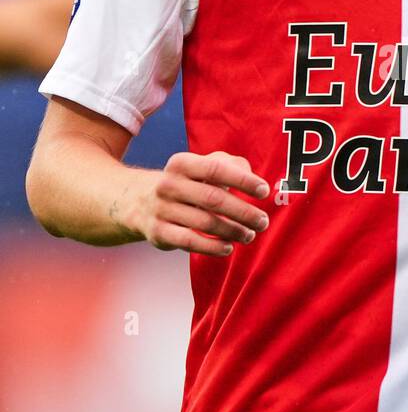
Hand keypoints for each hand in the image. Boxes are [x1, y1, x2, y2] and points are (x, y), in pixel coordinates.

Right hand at [128, 151, 270, 256]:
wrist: (138, 201)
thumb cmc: (186, 183)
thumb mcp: (202, 167)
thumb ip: (229, 164)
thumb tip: (250, 173)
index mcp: (181, 163)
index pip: (216, 169)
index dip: (243, 181)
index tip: (264, 191)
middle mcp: (168, 184)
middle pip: (213, 199)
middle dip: (243, 212)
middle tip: (263, 221)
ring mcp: (161, 209)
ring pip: (204, 222)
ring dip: (233, 231)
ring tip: (250, 235)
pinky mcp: (158, 232)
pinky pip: (189, 242)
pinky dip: (212, 246)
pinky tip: (228, 248)